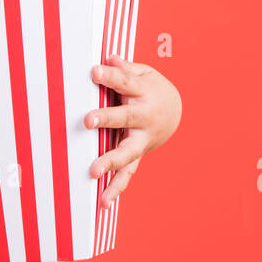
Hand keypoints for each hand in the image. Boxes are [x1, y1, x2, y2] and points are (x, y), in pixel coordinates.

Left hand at [84, 54, 181, 209]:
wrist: (174, 111)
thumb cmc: (150, 88)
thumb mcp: (143, 73)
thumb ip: (124, 69)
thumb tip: (108, 59)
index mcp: (143, 92)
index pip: (124, 83)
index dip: (110, 76)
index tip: (94, 71)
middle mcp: (143, 117)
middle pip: (125, 118)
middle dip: (107, 119)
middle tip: (88, 121)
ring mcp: (142, 139)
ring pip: (127, 151)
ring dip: (110, 161)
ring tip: (93, 171)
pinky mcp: (138, 154)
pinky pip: (127, 173)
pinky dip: (116, 188)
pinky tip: (102, 202)